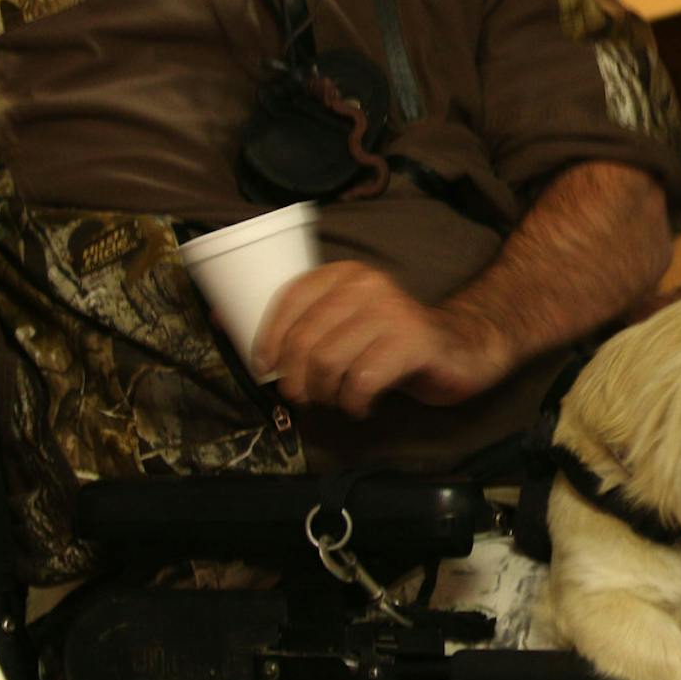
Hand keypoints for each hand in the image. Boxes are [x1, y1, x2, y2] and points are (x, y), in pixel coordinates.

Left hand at [254, 260, 515, 417]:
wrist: (459, 348)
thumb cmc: (389, 340)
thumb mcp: (343, 321)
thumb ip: (300, 320)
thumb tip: (221, 321)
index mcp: (345, 274)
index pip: (290, 299)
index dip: (268, 338)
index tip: (263, 368)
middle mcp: (368, 286)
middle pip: (305, 340)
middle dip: (293, 378)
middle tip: (304, 395)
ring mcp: (392, 312)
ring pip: (328, 363)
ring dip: (324, 393)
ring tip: (336, 398)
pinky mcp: (412, 343)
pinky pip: (361, 381)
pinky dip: (353, 403)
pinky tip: (361, 404)